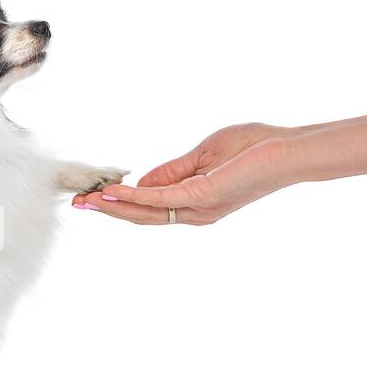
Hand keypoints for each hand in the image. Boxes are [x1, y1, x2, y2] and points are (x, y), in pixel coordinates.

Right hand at [71, 110, 366, 225]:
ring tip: (85, 202)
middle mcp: (196, 213)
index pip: (151, 208)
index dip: (122, 202)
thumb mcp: (203, 156)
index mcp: (197, 203)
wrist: (288, 151)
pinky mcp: (202, 196)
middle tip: (77, 205)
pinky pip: (160, 199)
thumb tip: (141, 182)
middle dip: (108, 211)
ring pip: (146, 213)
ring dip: (113, 207)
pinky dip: (133, 197)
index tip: (94, 194)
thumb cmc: (256, 149)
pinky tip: (112, 193)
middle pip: (143, 218)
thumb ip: (172, 171)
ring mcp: (199, 207)